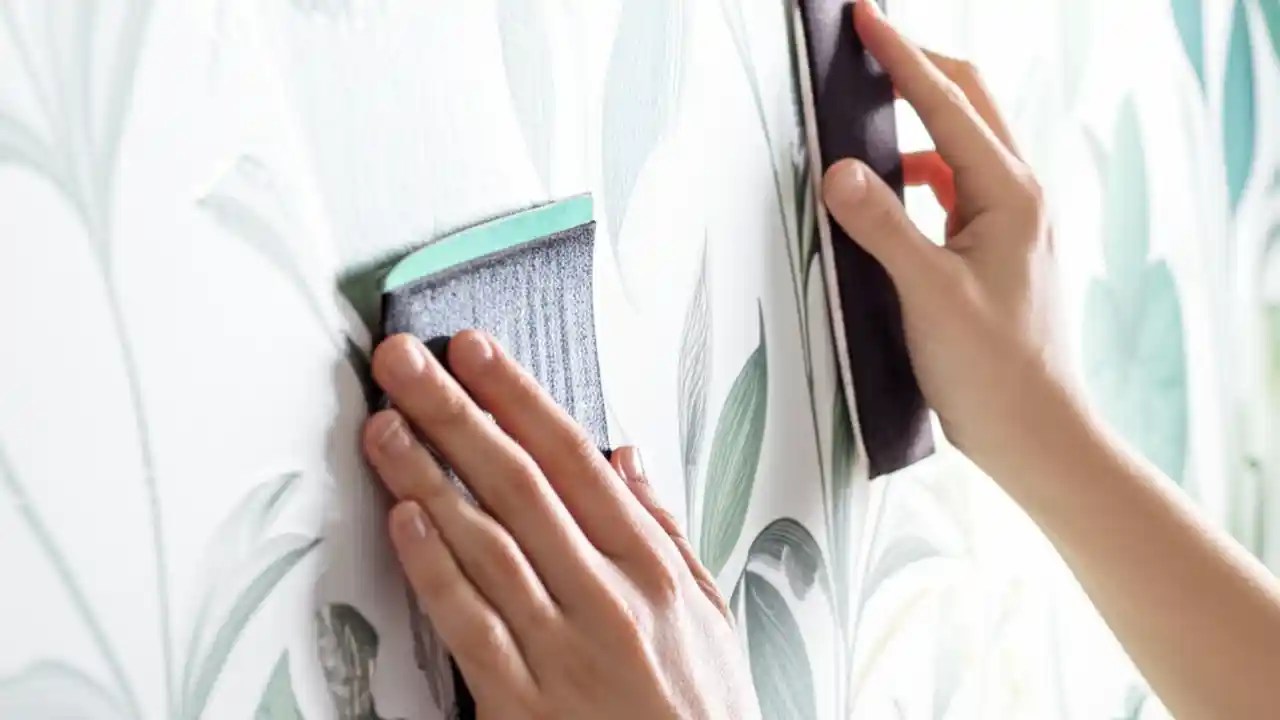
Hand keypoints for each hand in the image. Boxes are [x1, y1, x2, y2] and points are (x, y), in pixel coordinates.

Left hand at [362, 331, 757, 719]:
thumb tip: (625, 459)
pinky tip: (404, 521)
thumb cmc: (700, 711)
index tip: (475, 351)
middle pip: (519, 486)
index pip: (574, 460)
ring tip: (385, 425)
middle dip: (456, 414)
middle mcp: (606, 598)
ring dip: (427, 477)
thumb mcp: (709, 613)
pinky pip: (470, 625)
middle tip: (405, 363)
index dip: (519, 399)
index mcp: (650, 567)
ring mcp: (561, 650)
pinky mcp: (521, 704)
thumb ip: (664, 530)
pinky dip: (435, 569)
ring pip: (486, 544)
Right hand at [824, 0, 1074, 477]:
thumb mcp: (927, 293)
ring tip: (867, 119)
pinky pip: (954, 188)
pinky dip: (918, 175)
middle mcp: (1019, 196)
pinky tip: (888, 195)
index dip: (902, 57)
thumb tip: (839, 168)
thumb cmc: (993, 370)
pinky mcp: (996, 247)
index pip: (948, 104)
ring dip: (918, 124)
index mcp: (1011, 194)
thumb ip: (881, 225)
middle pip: (969, 104)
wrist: (1036, 431)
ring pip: (962, 145)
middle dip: (919, 69)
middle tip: (870, 47)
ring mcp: (1011, 221)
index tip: (867, 19)